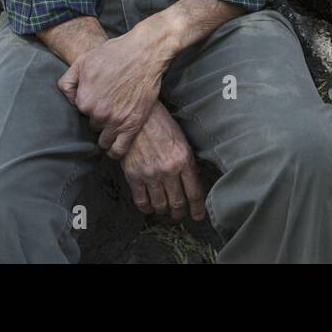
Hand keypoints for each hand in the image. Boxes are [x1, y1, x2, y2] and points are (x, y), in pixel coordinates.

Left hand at [57, 16, 171, 159]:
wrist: (145, 52)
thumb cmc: (114, 53)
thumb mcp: (82, 61)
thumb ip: (67, 83)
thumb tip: (69, 100)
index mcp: (84, 100)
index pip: (81, 113)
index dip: (90, 106)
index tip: (99, 100)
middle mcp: (98, 114)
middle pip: (93, 126)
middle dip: (99, 119)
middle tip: (110, 108)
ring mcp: (116, 121)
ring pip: (104, 141)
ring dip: (107, 135)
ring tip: (113, 127)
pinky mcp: (133, 125)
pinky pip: (118, 150)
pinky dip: (115, 152)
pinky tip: (115, 147)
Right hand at [122, 104, 205, 220]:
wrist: (137, 115)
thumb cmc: (161, 124)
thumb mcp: (181, 140)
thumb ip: (187, 162)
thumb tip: (191, 182)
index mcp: (184, 160)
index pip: (194, 193)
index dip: (197, 208)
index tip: (198, 216)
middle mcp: (169, 170)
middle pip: (178, 202)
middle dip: (180, 212)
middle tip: (180, 214)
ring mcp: (150, 174)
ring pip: (160, 204)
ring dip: (164, 211)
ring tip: (165, 210)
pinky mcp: (133, 175)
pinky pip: (141, 200)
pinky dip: (146, 207)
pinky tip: (149, 207)